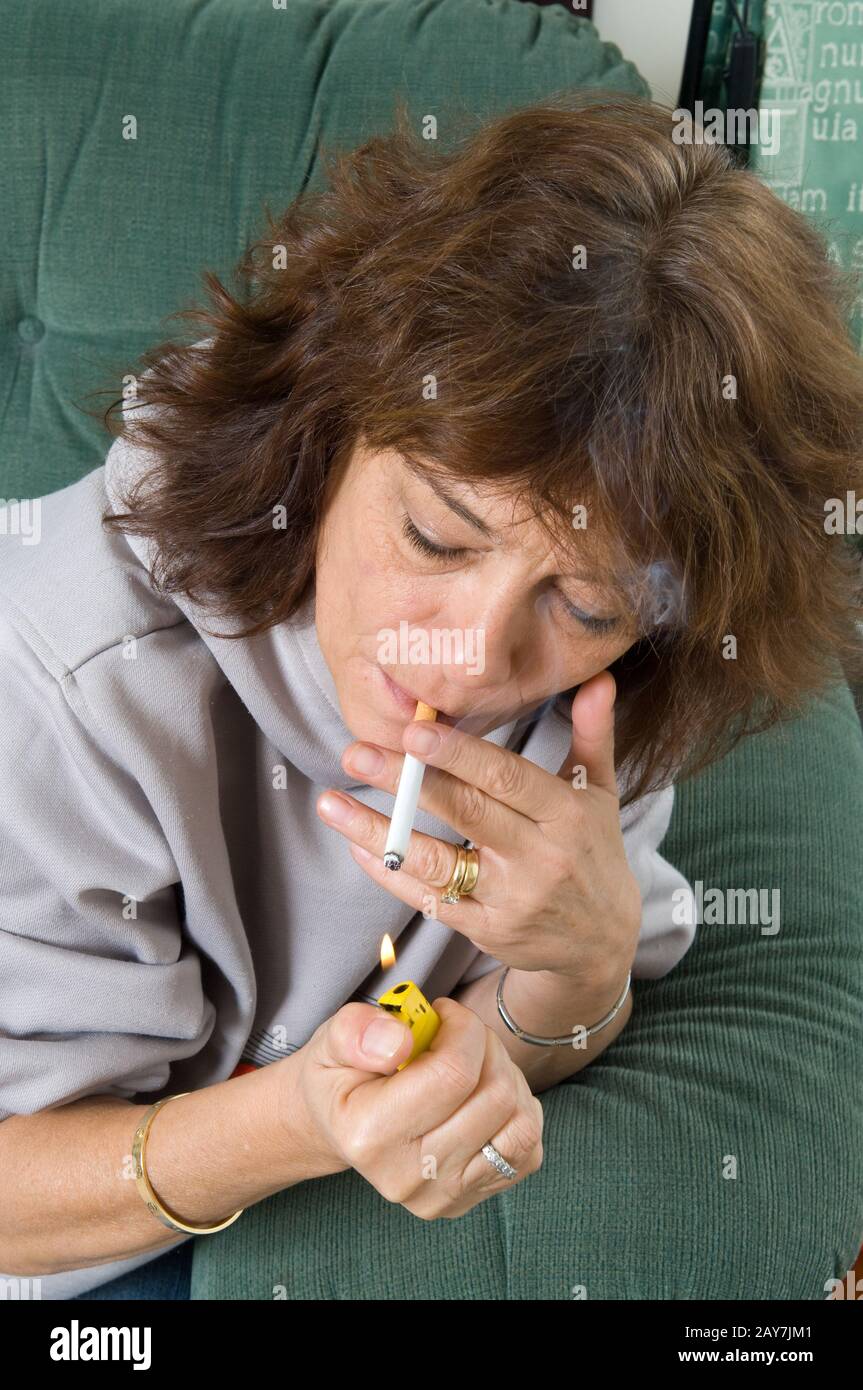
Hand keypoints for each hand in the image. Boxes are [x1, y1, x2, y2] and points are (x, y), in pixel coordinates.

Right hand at [294, 997, 543, 1217]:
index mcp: (369, 1135)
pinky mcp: (474, 1199)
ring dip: (507, 1077)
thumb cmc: (341, 1075)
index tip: (444, 1012)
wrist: (342, 1127)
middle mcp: (408, 1176)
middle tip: (458, 1033)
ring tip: (474, 1062)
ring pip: (521, 1124)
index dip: (463, 1028)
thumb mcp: (332, 1040)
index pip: (453, 1073)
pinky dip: (517, 1110)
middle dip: (486, 1046)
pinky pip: (529, 1148)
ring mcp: (444, 1195)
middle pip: (494, 1096)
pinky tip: (484, 1094)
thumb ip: (357, 1032)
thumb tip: (400, 1041)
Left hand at [316, 670, 641, 991]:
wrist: (601, 942)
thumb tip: (599, 677)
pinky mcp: (486, 930)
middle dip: (406, 781)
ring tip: (330, 804)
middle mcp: (540, 857)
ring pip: (436, 861)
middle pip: (465, 812)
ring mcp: (510, 898)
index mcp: (566, 814)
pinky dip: (391, 873)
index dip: (460, 755)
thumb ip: (592, 734)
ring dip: (378, 832)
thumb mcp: (600, 793)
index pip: (508, 778)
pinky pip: (429, 899)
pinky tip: (357, 846)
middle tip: (355, 753)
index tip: (414, 731)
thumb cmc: (592, 851)